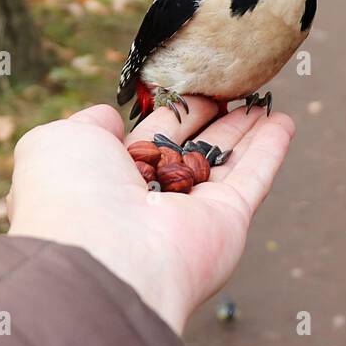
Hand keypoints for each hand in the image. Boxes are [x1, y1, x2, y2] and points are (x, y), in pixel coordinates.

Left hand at [6, 97, 293, 334]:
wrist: (101, 257)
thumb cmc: (71, 194)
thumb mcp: (60, 141)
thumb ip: (89, 124)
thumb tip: (110, 119)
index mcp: (110, 179)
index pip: (148, 138)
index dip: (170, 113)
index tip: (191, 87)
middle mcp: (152, 198)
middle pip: (191, 149)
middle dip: (212, 120)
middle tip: (232, 90)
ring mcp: (192, 212)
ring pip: (226, 161)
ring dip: (246, 130)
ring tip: (262, 98)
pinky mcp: (227, 221)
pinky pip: (253, 177)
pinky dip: (271, 149)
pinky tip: (284, 121)